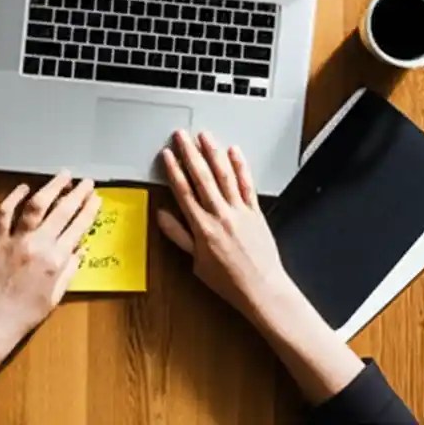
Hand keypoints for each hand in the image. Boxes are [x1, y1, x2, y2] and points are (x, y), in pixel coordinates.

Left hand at [0, 171, 100, 355]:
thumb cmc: (25, 313)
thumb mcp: (56, 296)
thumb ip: (69, 270)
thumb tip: (79, 250)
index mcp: (55, 261)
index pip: (78, 228)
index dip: (89, 210)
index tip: (96, 199)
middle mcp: (38, 246)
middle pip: (62, 212)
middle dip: (77, 194)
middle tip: (86, 183)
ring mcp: (16, 241)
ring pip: (36, 206)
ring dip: (51, 188)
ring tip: (62, 176)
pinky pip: (4, 213)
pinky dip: (14, 197)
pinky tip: (24, 187)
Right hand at [157, 131, 295, 323]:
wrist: (262, 288)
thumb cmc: (228, 280)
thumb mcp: (196, 262)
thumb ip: (179, 236)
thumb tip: (162, 216)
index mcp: (202, 227)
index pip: (183, 192)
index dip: (173, 171)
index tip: (167, 155)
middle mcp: (220, 215)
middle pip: (201, 178)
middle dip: (190, 153)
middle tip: (181, 136)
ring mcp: (239, 211)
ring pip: (224, 176)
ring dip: (213, 153)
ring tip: (205, 136)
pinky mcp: (255, 212)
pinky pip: (247, 185)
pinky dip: (240, 167)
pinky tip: (234, 152)